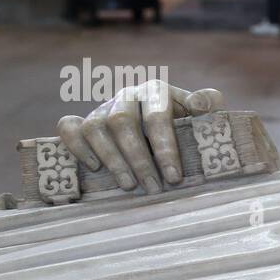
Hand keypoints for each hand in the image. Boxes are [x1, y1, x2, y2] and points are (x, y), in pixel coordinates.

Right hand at [57, 81, 225, 194]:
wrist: (167, 127)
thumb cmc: (189, 125)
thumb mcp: (204, 116)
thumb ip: (209, 107)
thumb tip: (202, 102)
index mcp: (156, 91)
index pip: (156, 117)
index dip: (164, 148)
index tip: (174, 177)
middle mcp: (127, 95)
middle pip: (122, 123)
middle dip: (137, 159)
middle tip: (153, 188)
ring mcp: (103, 107)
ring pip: (94, 127)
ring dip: (111, 159)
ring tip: (129, 186)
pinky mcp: (85, 121)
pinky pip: (69, 128)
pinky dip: (77, 146)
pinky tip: (94, 167)